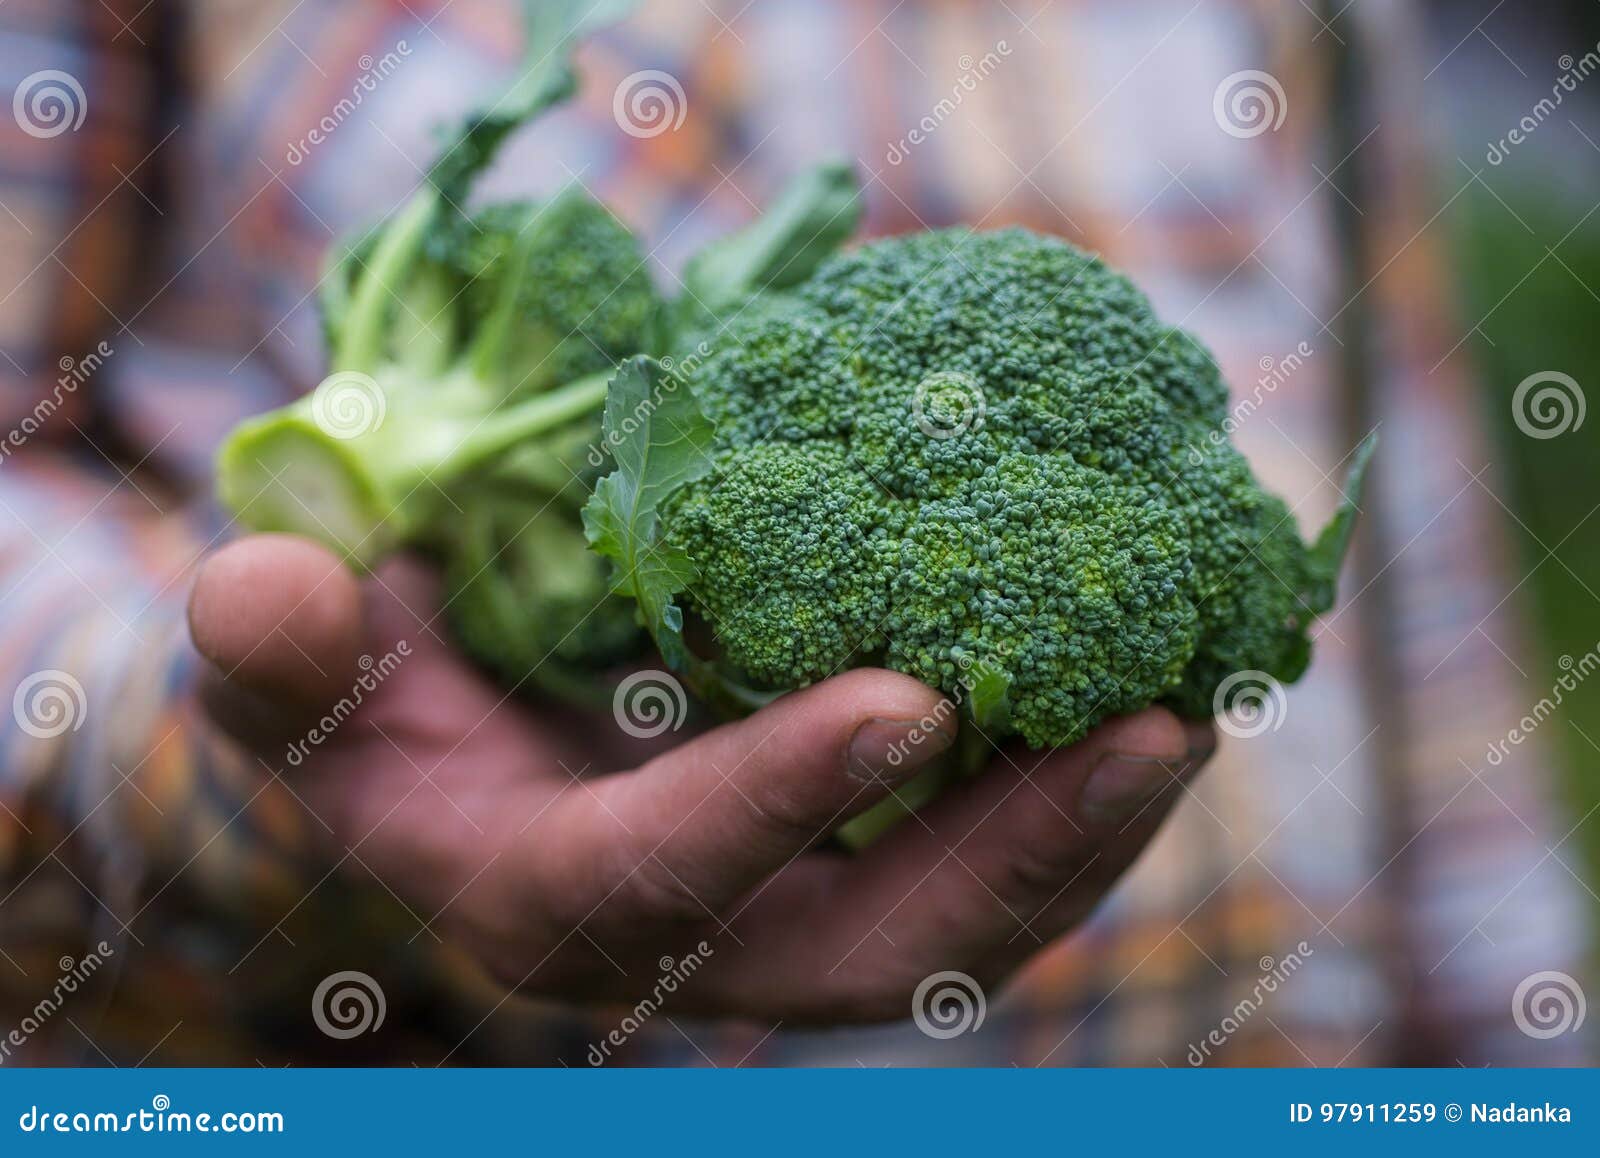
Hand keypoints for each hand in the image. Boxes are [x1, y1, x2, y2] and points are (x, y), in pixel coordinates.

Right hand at [188, 534, 1213, 1022]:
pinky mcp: (846, 865)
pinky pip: (977, 858)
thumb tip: (274, 595)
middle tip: (1157, 735)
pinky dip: (1068, 798)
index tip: (908, 700)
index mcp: (544, 896)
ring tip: (1197, 708)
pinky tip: (1148, 692)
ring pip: (959, 923)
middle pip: (871, 952)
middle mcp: (689, 939)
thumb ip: (276, 651)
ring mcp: (782, 910)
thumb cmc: (374, 694)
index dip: (772, 800)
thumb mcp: (302, 667)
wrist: (452, 738)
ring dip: (1084, 833)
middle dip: (1020, 861)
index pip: (659, 881)